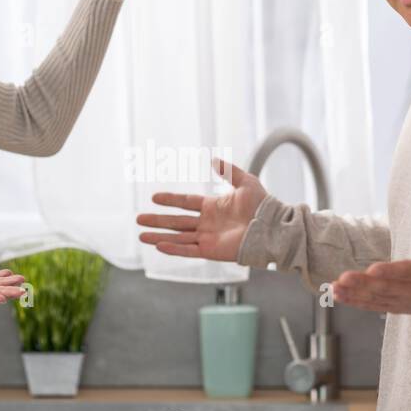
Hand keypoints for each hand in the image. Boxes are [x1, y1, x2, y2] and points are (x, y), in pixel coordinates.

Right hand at [136, 157, 265, 261]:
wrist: (272, 227)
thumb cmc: (263, 205)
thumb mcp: (245, 182)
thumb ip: (228, 171)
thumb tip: (214, 159)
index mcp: (213, 206)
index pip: (185, 203)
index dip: (170, 200)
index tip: (154, 198)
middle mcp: (207, 223)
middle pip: (176, 221)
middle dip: (157, 220)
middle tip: (139, 219)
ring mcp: (207, 238)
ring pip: (178, 236)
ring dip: (159, 236)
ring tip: (141, 235)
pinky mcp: (211, 251)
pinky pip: (188, 250)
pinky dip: (173, 248)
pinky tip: (159, 246)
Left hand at [333, 216, 410, 314]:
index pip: (408, 273)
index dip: (391, 272)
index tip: (373, 269)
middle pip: (387, 288)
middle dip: (364, 284)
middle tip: (343, 278)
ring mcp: (404, 302)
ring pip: (377, 299)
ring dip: (354, 294)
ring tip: (334, 287)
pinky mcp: (395, 306)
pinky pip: (373, 305)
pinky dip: (355, 301)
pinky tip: (338, 295)